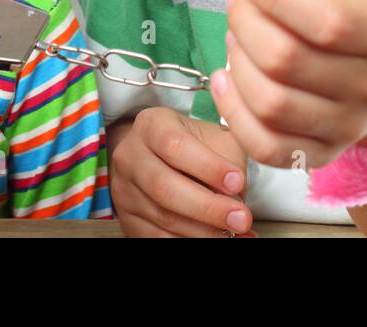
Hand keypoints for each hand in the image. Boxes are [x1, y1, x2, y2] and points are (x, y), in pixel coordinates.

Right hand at [108, 108, 256, 237]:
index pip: (175, 145)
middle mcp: (131, 156)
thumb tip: (236, 201)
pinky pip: (158, 237)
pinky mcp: (128, 219)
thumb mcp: (213, 138)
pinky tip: (218, 238)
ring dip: (204, 230)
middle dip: (208, 207)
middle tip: (241, 218)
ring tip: (236, 232)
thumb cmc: (194, 145)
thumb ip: (226, 162)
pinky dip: (192, 241)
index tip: (238, 181)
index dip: (208, 167)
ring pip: (163, 217)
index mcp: (152, 125)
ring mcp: (125, 190)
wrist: (159, 155)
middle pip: (164, 187)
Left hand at [209, 0, 366, 168]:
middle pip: (288, 61)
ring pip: (272, 104)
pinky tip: (226, 76)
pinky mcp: (321, 153)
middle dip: (246, 23)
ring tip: (236, 35)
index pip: (330, 23)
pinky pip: (266, 147)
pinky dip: (233, 111)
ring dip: (238, 61)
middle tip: (238, 2)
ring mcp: (350, 126)